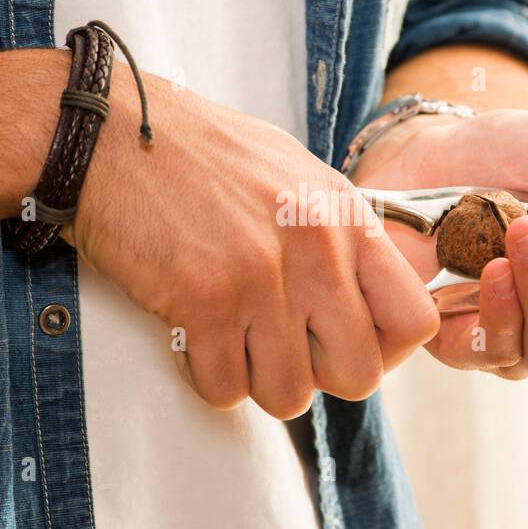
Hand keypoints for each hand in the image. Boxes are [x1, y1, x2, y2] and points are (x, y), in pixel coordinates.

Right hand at [65, 74, 439, 415]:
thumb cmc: (201, 155)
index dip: (384, 350)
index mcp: (346, 218)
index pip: (414, 321)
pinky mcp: (202, 302)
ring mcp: (262, 278)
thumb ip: (339, 237)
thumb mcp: (296, 176)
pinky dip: (206, 376)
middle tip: (280, 347)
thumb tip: (367, 303)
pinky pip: (224, 390)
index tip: (344, 342)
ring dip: (256, 380)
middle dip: (318, 377)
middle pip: (357, 376)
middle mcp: (316, 250)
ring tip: (230, 338)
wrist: (114, 133)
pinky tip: (193, 335)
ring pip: (288, 395)